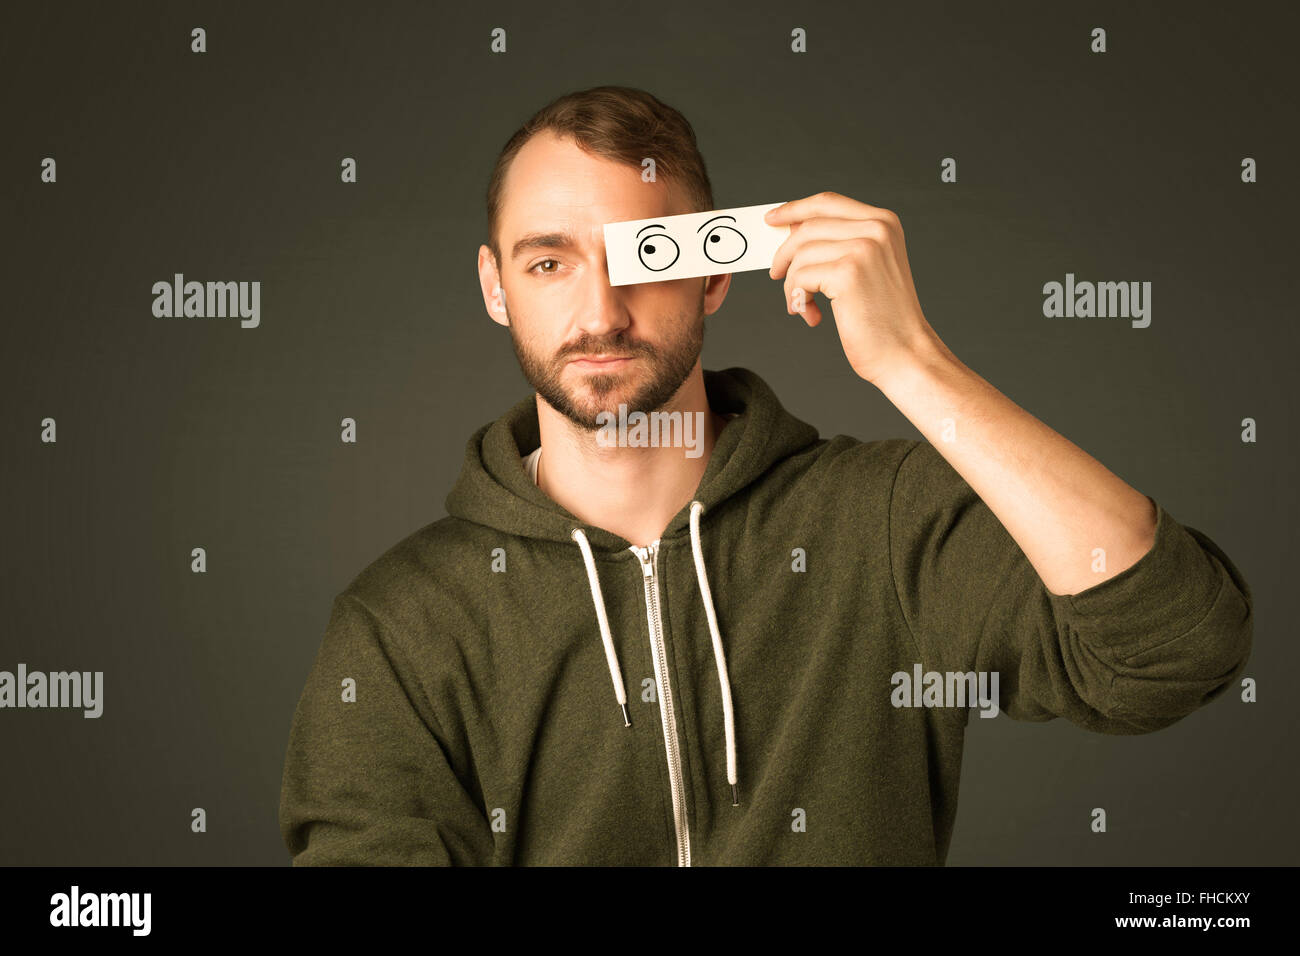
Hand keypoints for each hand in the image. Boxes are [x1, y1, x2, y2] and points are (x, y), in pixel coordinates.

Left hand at [766, 191, 944, 385]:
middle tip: (777, 276)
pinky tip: (811, 315)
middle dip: (785, 254)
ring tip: (803, 306)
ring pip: (800, 254)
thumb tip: (792, 230)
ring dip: (792, 284)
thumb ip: (839, 244)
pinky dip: (796, 298)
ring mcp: (864, 248)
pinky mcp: (848, 272)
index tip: (772, 219)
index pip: (828, 202)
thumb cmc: (883, 318)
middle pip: (808, 227)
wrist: (905, 353)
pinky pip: (800, 277)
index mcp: (884, 223)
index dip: (795, 209)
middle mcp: (877, 229)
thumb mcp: (867, 268)